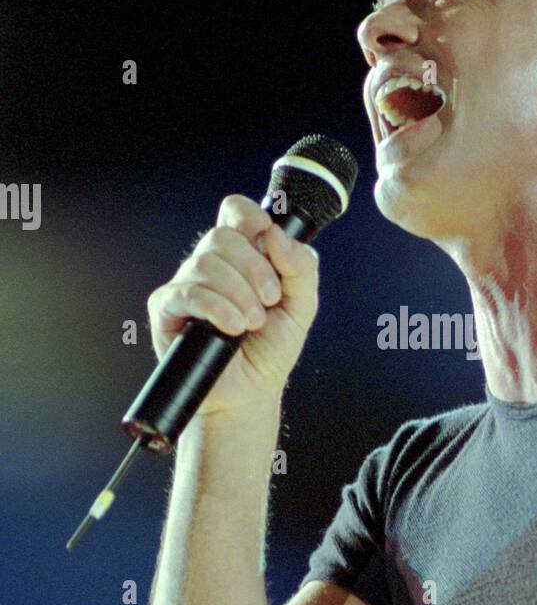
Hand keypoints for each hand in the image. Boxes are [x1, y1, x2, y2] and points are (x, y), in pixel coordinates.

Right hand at [147, 194, 319, 416]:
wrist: (250, 392)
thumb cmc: (271, 349)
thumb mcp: (301, 307)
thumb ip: (301, 268)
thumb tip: (277, 234)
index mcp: (242, 256)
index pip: (236, 212)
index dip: (249, 217)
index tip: (267, 240)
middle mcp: (211, 265)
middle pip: (223, 236)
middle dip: (254, 268)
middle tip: (271, 300)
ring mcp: (187, 285)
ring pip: (206, 263)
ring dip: (239, 294)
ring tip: (252, 324)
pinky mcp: (167, 309)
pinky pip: (188, 292)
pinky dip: (216, 308)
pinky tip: (232, 329)